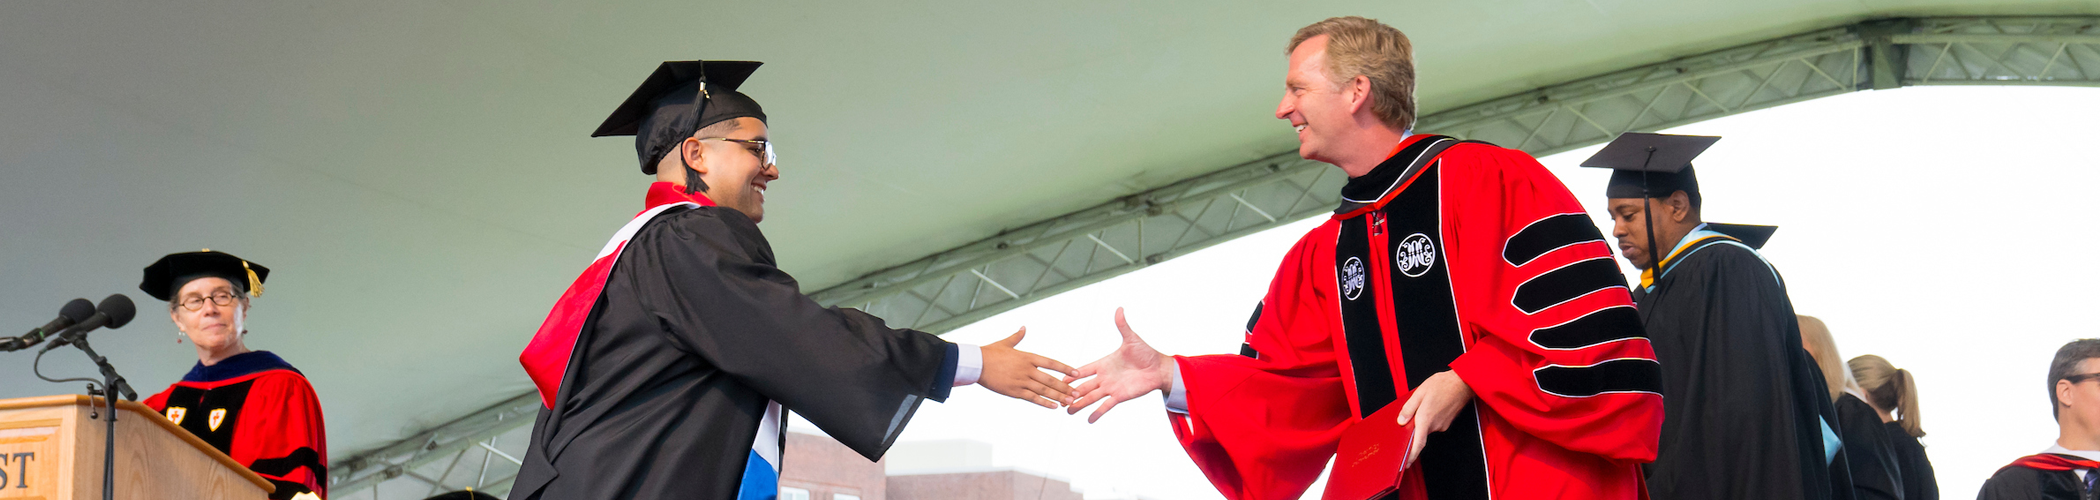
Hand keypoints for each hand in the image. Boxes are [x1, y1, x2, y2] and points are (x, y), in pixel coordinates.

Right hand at [978, 327, 1078, 408]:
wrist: (976, 364)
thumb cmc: (990, 352)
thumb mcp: (1006, 343)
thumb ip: (1017, 336)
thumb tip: (1024, 327)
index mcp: (1028, 357)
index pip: (1051, 363)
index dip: (1065, 368)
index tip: (1076, 373)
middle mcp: (1027, 369)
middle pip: (1051, 379)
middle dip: (1066, 387)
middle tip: (1078, 392)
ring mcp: (1021, 381)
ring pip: (1044, 390)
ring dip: (1059, 396)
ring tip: (1070, 401)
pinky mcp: (1014, 391)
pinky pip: (1033, 398)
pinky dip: (1045, 403)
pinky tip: (1054, 406)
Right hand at [1064, 308, 1175, 422]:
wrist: (1159, 368)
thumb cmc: (1145, 353)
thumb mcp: (1132, 339)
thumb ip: (1123, 325)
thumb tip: (1120, 308)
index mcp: (1104, 363)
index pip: (1083, 370)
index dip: (1071, 375)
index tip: (1058, 378)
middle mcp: (1104, 377)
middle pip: (1083, 386)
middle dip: (1070, 392)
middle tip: (1058, 398)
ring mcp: (1111, 388)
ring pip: (1091, 398)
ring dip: (1079, 404)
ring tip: (1067, 411)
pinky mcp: (1120, 396)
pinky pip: (1106, 406)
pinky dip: (1098, 413)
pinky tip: (1088, 420)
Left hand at [1396, 370, 1472, 468]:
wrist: (1464, 382)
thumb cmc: (1442, 384)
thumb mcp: (1420, 392)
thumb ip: (1409, 408)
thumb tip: (1401, 421)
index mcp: (1426, 418)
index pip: (1418, 443)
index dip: (1411, 455)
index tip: (1405, 464)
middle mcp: (1435, 425)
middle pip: (1420, 434)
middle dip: (1413, 428)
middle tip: (1409, 416)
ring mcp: (1442, 425)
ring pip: (1426, 427)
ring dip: (1421, 421)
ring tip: (1422, 404)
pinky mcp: (1447, 422)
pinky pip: (1433, 424)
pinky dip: (1428, 418)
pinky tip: (1430, 405)